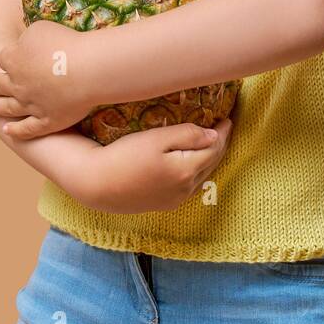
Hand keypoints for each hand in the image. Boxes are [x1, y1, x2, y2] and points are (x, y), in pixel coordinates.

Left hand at [0, 21, 90, 138]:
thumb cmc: (67, 44)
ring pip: (7, 108)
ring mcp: (30, 105)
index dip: (7, 59)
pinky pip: (27, 129)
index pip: (3, 59)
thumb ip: (27, 37)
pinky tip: (7, 130)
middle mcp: (17, 85)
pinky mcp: (46, 121)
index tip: (10, 59)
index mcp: (13, 60)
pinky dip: (16, 130)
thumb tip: (22, 44)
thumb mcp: (40, 29)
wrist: (88, 69)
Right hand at [85, 118, 233, 215]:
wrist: (96, 184)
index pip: (214, 149)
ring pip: (201, 176)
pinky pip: (189, 185)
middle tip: (224, 128)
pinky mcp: (164, 204)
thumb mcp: (156, 139)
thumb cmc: (124, 156)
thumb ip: (188, 135)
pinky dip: (196, 170)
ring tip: (212, 143)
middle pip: (211, 163)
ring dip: (209, 159)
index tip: (227, 118)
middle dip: (220, 145)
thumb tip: (215, 136)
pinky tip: (192, 162)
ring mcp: (175, 199)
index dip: (223, 133)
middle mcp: (185, 189)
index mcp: (186, 171)